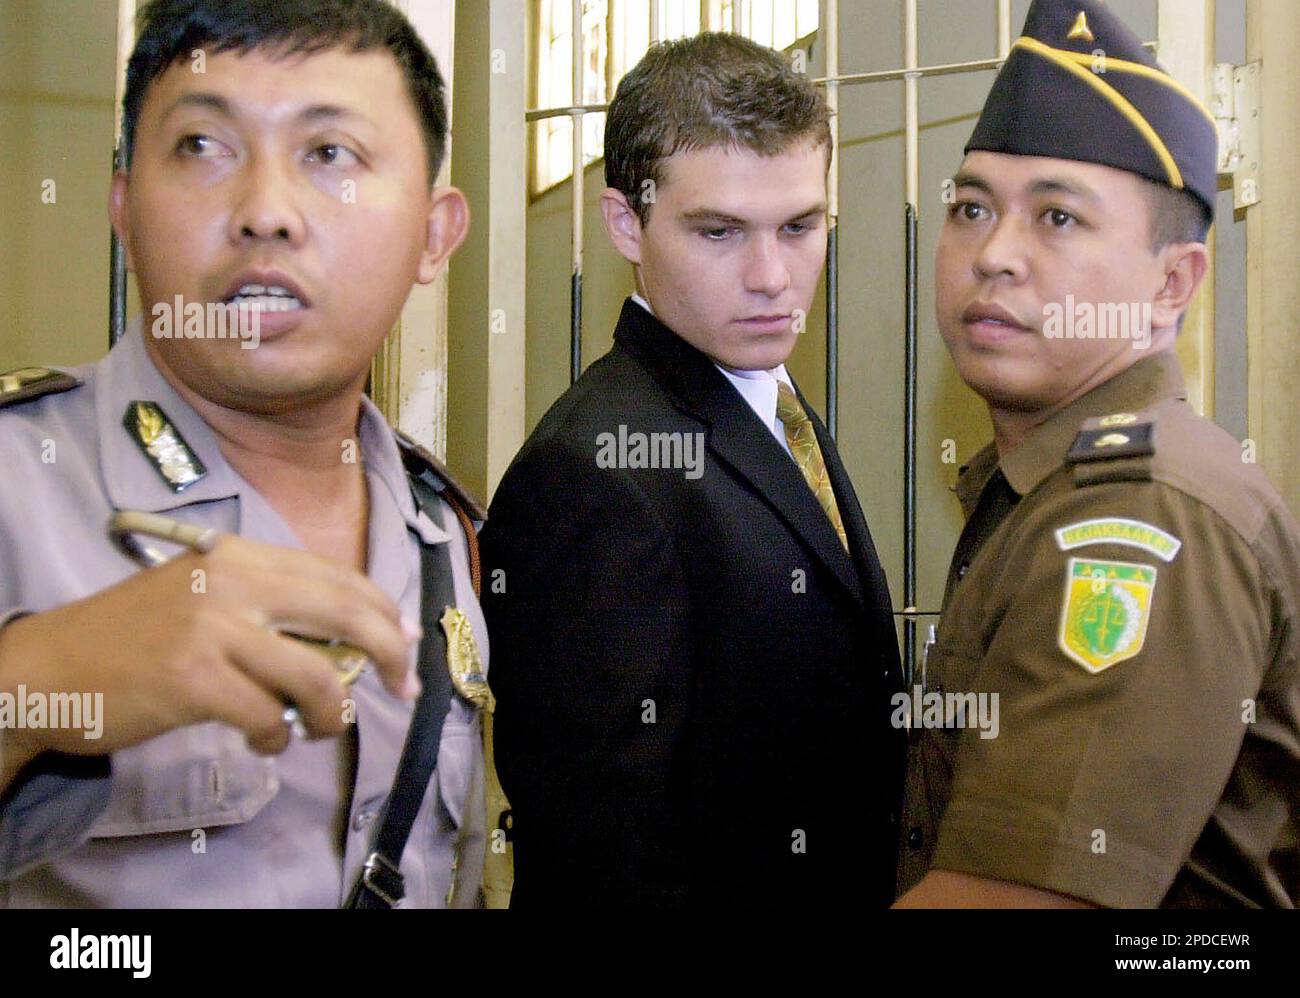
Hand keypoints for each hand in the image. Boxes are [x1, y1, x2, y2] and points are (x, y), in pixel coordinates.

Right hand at [0, 535, 418, 787]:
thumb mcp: (205, 595)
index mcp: (242, 555)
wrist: (47, 667)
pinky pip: (269, 717)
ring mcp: (214, 629)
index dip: (384, 609)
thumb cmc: (134, 636)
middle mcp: (234, 581)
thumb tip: (351, 640)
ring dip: (332, 714)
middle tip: (403, 687)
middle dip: (390, 653)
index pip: (338, 575)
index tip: (407, 640)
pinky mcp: (194, 679)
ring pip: (317, 676)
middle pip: (347, 613)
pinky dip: (277, 737)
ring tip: (319, 729)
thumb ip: (269, 606)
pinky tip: (264, 740)